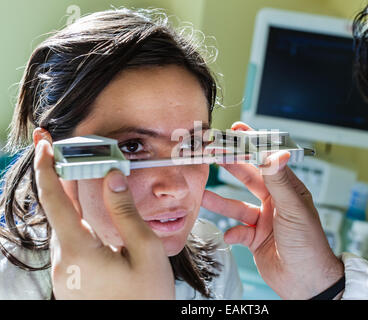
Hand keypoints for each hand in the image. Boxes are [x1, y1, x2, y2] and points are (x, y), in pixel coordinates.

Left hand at [33, 130, 173, 298]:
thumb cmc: (146, 297)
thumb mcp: (146, 251)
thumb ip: (126, 212)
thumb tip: (113, 176)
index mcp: (79, 251)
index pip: (54, 200)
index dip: (47, 167)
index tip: (44, 143)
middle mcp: (63, 261)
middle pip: (57, 210)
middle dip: (59, 179)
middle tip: (63, 151)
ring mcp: (64, 273)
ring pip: (64, 226)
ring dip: (70, 200)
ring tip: (84, 179)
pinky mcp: (70, 279)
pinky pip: (70, 241)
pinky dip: (77, 220)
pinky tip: (94, 215)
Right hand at [201, 122, 343, 298]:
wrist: (307, 282)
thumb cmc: (309, 245)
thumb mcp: (293, 209)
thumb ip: (280, 182)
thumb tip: (275, 153)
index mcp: (288, 190)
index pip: (268, 161)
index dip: (253, 145)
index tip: (237, 130)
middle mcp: (275, 202)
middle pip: (248, 178)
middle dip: (231, 166)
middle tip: (213, 154)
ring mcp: (264, 220)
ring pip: (237, 205)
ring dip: (221, 201)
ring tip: (204, 193)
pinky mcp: (255, 238)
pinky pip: (238, 231)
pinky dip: (232, 233)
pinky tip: (230, 236)